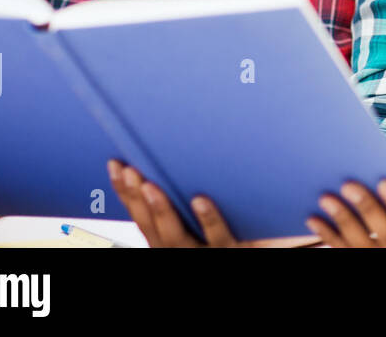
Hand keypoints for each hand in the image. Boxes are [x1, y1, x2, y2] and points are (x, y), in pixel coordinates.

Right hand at [108, 159, 257, 247]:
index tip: (115, 163)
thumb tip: (176, 135)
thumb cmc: (237, 218)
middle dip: (135, 198)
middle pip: (151, 227)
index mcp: (170, 234)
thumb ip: (190, 183)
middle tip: (128, 170)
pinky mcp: (234, 250)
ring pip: (175, 237)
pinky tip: (200, 200)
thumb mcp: (208, 203)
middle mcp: (181, 247)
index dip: (124, 192)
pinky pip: (219, 236)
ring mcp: (206, 251)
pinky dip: (208, 219)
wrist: (270, 242)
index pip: (140, 214)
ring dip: (161, 210)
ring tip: (150, 185)